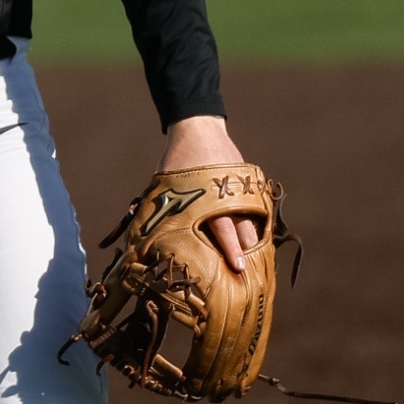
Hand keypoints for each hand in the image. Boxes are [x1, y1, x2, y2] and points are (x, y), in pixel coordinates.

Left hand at [157, 114, 259, 275]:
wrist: (198, 128)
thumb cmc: (175, 162)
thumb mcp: (165, 186)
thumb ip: (161, 212)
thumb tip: (143, 242)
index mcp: (206, 198)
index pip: (222, 230)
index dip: (231, 251)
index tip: (238, 268)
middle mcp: (226, 196)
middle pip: (243, 230)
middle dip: (248, 253)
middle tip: (253, 275)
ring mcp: (240, 189)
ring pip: (253, 222)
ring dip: (255, 243)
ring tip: (260, 264)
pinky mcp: (246, 184)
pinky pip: (255, 210)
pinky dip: (257, 226)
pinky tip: (258, 242)